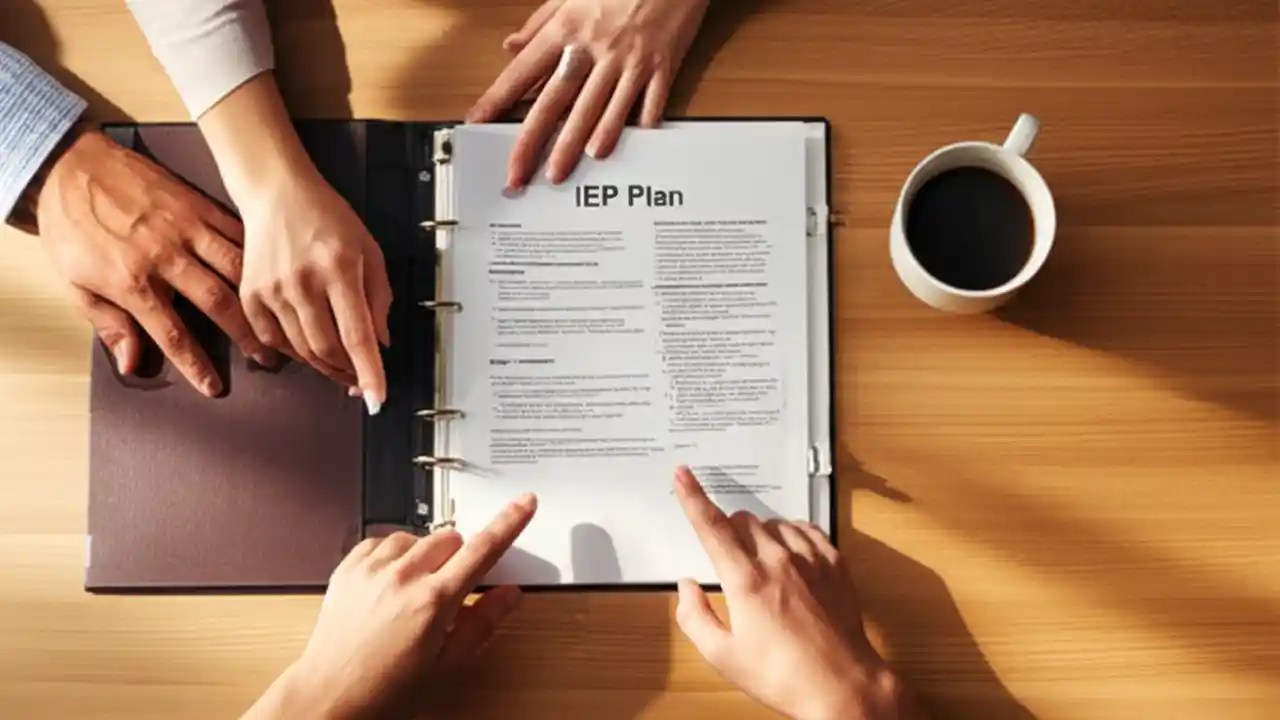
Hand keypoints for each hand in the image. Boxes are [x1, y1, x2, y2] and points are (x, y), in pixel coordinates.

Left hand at [31, 126, 270, 395]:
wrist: (71, 165)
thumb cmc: (71, 226)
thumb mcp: (74, 282)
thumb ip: (108, 323)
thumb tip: (131, 364)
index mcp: (131, 280)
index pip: (171, 333)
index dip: (196, 364)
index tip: (215, 387)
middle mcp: (164, 256)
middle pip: (216, 302)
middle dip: (245, 333)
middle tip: (266, 356)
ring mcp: (185, 227)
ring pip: (235, 267)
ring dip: (259, 297)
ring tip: (278, 321)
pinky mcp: (198, 205)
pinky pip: (236, 232)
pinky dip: (256, 255)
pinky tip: (272, 273)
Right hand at [236, 169, 391, 404]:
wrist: (277, 193)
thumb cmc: (328, 217)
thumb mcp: (370, 250)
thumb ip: (379, 298)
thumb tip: (379, 342)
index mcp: (340, 268)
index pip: (357, 336)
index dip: (370, 373)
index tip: (377, 399)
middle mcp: (302, 282)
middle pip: (327, 350)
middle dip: (348, 373)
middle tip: (361, 379)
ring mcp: (271, 290)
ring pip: (301, 351)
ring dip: (324, 366)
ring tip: (340, 367)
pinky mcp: (250, 295)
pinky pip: (273, 341)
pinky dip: (293, 353)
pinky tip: (308, 348)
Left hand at [244, 494, 537, 719]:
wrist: (332, 695)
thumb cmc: (387, 688)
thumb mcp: (447, 663)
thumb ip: (483, 623)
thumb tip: (509, 595)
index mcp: (434, 602)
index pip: (483, 550)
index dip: (509, 523)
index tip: (524, 504)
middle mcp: (403, 578)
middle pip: (452, 539)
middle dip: (458, 559)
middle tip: (449, 590)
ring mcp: (372, 569)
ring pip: (418, 536)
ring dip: (425, 556)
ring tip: (415, 590)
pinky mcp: (349, 566)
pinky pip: (384, 540)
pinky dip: (394, 555)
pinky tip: (393, 582)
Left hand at [467, 0, 709, 188]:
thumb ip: (540, 23)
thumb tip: (512, 46)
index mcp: (568, 28)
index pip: (524, 70)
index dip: (498, 98)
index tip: (479, 121)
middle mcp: (596, 47)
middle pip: (558, 100)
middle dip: (534, 141)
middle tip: (520, 171)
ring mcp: (629, 59)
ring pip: (600, 108)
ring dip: (579, 144)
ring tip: (563, 171)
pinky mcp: (662, 64)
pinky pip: (649, 102)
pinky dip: (637, 126)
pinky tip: (624, 148)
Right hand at [672, 467, 924, 719]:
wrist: (842, 686)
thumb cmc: (783, 676)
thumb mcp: (724, 657)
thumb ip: (695, 617)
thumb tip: (687, 587)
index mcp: (745, 581)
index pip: (711, 526)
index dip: (692, 496)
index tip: (682, 474)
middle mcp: (778, 561)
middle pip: (743, 520)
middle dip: (727, 531)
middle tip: (728, 559)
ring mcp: (810, 559)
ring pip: (774, 523)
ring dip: (760, 534)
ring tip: (761, 566)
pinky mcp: (834, 564)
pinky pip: (807, 529)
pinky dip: (792, 534)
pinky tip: (791, 554)